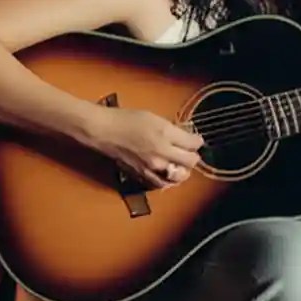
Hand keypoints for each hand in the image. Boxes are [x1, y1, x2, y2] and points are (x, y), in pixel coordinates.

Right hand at [90, 107, 204, 187]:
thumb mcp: (153, 117)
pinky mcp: (143, 175)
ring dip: (183, 170)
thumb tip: (184, 135)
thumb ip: (171, 129)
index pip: (193, 143)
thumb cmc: (126, 119)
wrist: (104, 131)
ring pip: (180, 176)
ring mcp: (152, 167)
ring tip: (180, 164)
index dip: (197, 141)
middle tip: (189, 152)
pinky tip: (167, 174)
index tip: (195, 139)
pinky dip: (168, 180)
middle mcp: (162, 153)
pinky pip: (162, 183)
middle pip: (191, 161)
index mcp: (165, 134)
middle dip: (193, 156)